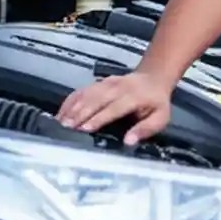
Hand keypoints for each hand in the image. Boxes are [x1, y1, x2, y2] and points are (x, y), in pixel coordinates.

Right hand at [57, 70, 175, 145]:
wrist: (153, 78)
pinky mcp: (99, 82)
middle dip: (80, 114)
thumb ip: (145, 129)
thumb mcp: (160, 118)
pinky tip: (61, 113)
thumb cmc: (155, 103)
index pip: (114, 107)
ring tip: (60, 123)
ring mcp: (107, 83)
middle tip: (66, 128)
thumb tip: (129, 141)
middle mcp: (118, 87)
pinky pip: (82, 90)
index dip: (99, 118)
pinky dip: (70, 101)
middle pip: (96, 99)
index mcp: (135, 96)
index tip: (85, 129)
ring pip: (87, 94)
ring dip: (72, 108)